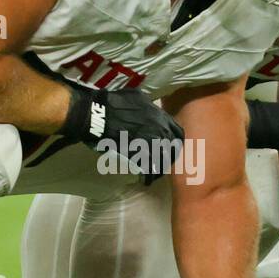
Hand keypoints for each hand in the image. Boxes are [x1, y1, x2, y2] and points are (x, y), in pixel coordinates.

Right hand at [61, 86, 184, 182]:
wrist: (100, 115)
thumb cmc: (116, 102)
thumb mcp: (138, 96)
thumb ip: (149, 105)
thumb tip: (151, 108)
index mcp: (162, 118)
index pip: (178, 133)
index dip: (176, 142)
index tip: (171, 147)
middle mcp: (161, 132)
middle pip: (173, 150)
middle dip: (169, 157)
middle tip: (163, 163)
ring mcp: (151, 145)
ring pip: (162, 161)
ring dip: (160, 169)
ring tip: (154, 174)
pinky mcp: (139, 156)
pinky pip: (149, 169)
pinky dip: (149, 176)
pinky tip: (146, 180)